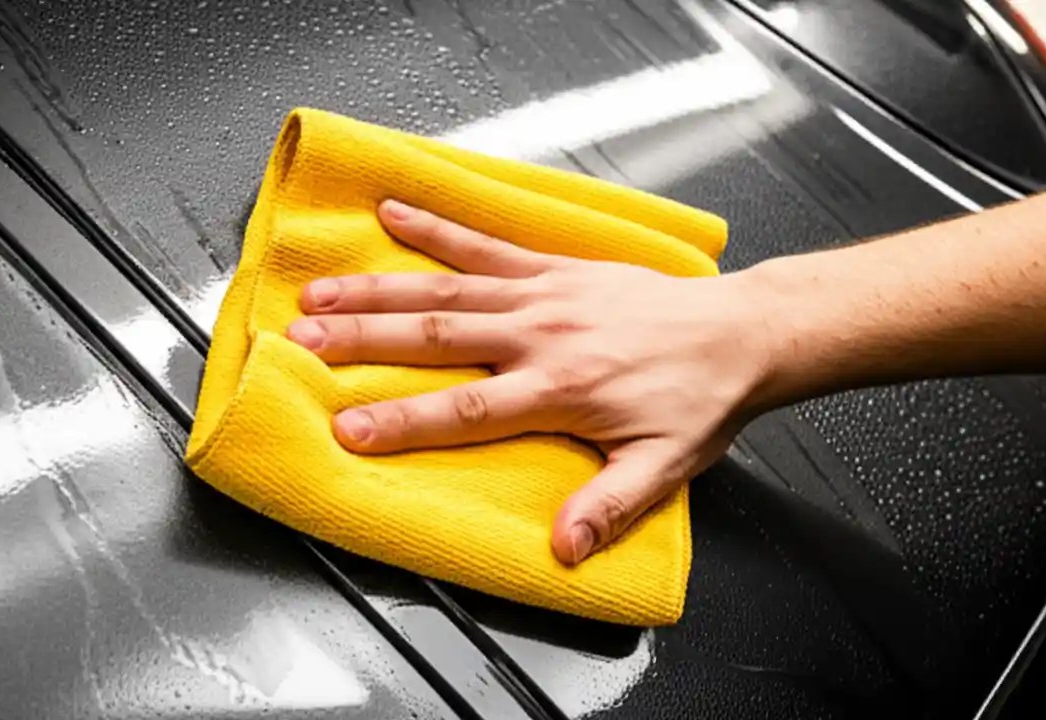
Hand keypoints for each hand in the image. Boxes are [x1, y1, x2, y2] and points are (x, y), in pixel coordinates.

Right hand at [286, 199, 779, 565]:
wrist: (741, 333)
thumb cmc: (698, 401)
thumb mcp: (663, 467)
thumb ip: (608, 506)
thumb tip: (564, 549)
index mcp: (560, 388)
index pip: (465, 409)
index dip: (402, 421)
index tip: (348, 429)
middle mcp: (541, 335)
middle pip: (436, 335)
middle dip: (363, 340)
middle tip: (304, 340)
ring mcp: (544, 294)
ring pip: (447, 288)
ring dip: (379, 290)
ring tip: (322, 291)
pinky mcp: (554, 269)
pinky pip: (487, 244)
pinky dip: (437, 228)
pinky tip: (394, 213)